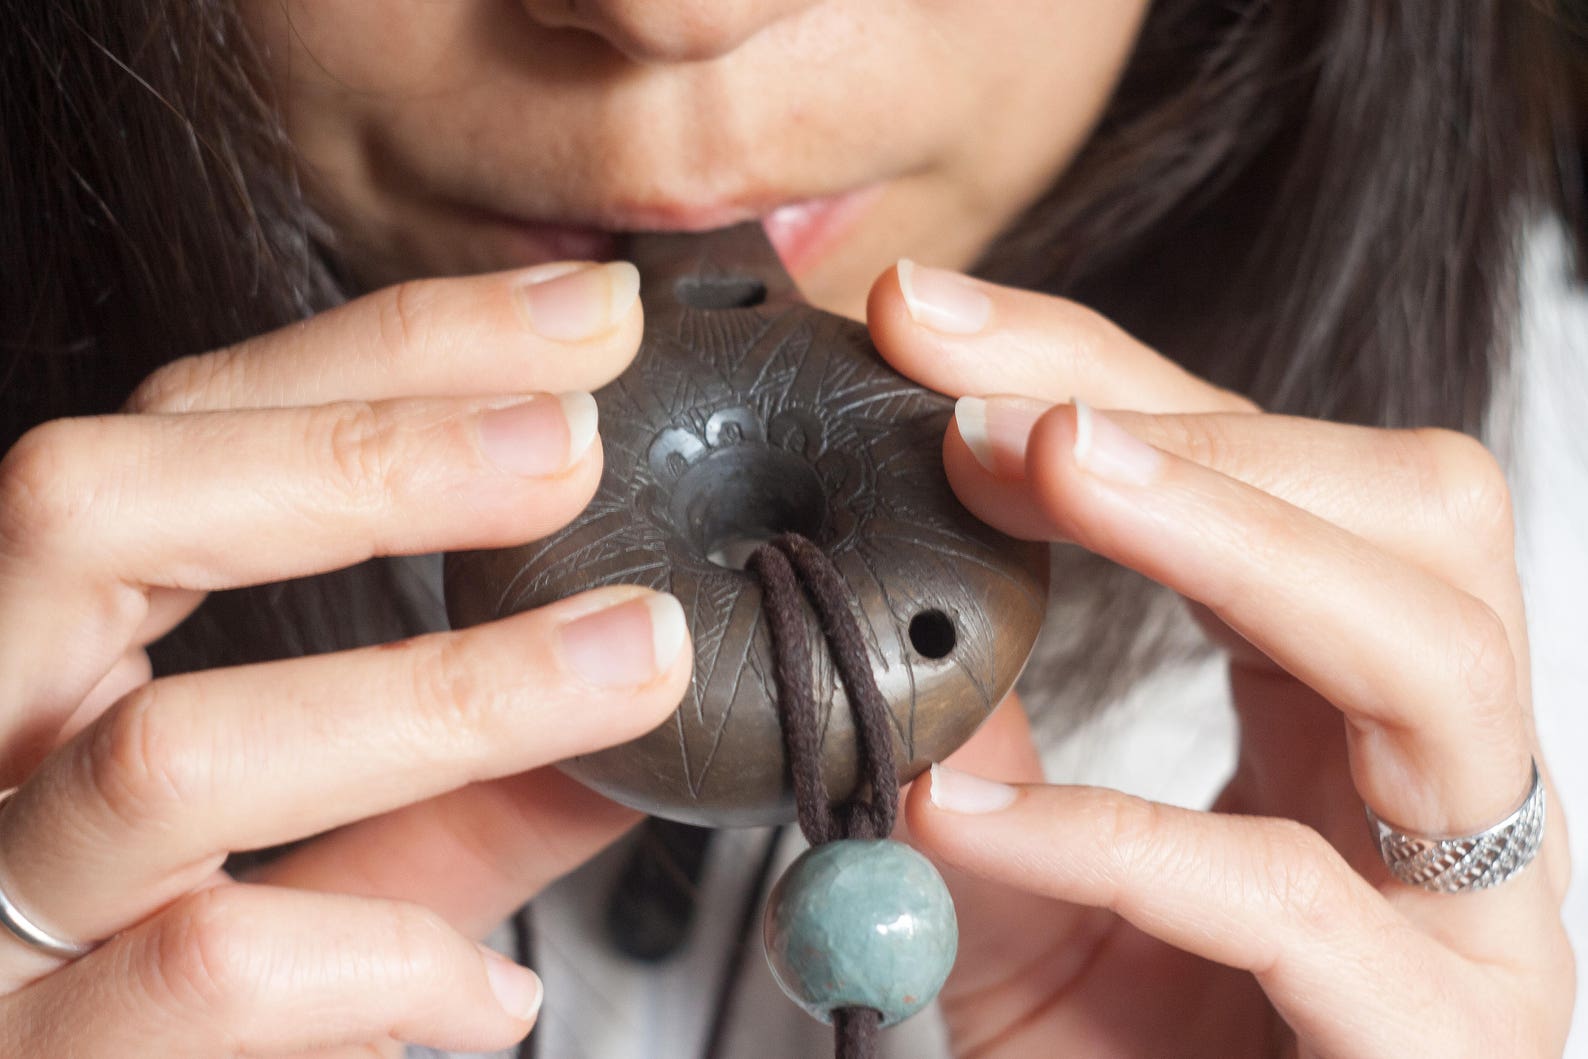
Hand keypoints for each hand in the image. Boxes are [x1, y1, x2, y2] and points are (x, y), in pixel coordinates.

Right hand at [0, 262, 693, 1056]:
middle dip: (361, 454)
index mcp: (46, 659)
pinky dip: (386, 963)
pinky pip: (206, 980)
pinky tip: (495, 990)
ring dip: (446, 697)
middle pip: (88, 505)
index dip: (383, 356)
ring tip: (631, 662)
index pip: (181, 436)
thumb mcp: (332, 866)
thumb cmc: (178, 1015)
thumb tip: (635, 672)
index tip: (585, 324)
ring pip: (173, 753)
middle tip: (574, 440)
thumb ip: (466, 790)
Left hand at [868, 263, 1574, 1055]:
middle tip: (990, 403)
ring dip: (1226, 535)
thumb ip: (976, 748)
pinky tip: (965, 821)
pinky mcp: (1442, 1043)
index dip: (1101, 379)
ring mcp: (1471, 914)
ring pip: (1428, 654)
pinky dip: (1126, 837)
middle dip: (1195, 427)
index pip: (1265, 480)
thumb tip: (889, 595)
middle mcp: (1439, 784)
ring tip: (1038, 470)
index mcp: (1345, 710)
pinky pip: (1300, 903)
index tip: (928, 321)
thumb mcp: (1011, 884)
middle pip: (1408, 510)